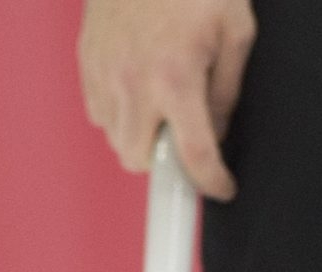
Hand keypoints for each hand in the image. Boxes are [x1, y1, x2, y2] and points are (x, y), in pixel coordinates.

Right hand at [77, 0, 257, 198]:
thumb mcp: (235, 33)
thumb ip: (227, 92)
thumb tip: (216, 131)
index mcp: (176, 77)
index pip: (193, 155)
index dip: (211, 183)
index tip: (221, 188)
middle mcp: (133, 80)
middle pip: (138, 160)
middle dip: (165, 160)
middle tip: (186, 137)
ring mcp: (103, 69)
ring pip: (115, 138)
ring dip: (140, 136)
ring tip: (163, 108)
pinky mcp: (86, 57)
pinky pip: (98, 110)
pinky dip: (119, 112)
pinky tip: (140, 90)